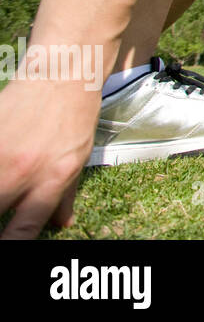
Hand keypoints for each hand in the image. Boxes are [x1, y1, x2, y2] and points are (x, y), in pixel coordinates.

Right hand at [0, 79, 99, 238]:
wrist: (63, 75)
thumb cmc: (74, 118)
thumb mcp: (78, 160)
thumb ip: (64, 196)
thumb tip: (63, 225)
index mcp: (51, 181)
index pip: (22, 230)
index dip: (9, 246)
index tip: (5, 245)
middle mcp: (22, 171)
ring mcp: (0, 153)